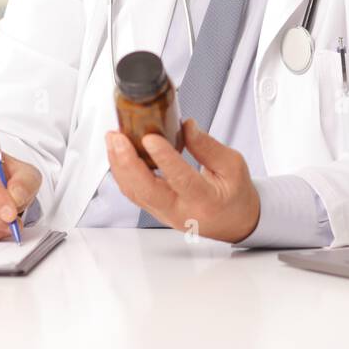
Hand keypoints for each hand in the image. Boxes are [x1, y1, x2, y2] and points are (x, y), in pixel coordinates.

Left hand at [105, 119, 260, 242]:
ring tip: (113, 140)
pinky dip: (123, 172)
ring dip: (119, 165)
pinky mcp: (156, 211)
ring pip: (135, 192)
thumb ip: (208, 146)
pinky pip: (134, 193)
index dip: (164, 157)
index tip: (150, 137)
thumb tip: (186, 125)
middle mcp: (181, 211)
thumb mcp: (233, 166)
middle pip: (147, 191)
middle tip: (118, 138)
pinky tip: (118, 154)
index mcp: (206, 200)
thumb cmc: (235, 196)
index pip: (181, 179)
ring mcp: (165, 214)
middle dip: (127, 162)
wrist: (234, 223)